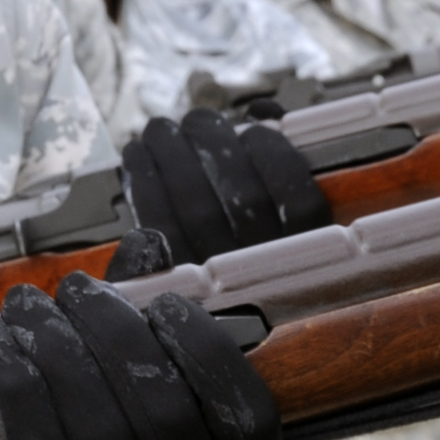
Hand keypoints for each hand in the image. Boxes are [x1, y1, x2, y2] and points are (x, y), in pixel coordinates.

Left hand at [0, 276, 279, 439]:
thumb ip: (150, 355)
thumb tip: (156, 250)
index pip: (248, 417)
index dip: (205, 346)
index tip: (161, 298)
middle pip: (171, 409)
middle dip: (117, 333)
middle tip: (72, 290)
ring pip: (104, 422)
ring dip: (58, 347)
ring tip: (26, 309)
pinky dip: (17, 384)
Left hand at [112, 110, 333, 277]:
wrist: (194, 326)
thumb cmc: (242, 250)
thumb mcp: (273, 214)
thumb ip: (274, 162)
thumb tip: (262, 113)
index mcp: (302, 257)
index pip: (302, 204)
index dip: (276, 155)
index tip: (257, 128)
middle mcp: (263, 276)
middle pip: (244, 200)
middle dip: (215, 144)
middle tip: (196, 120)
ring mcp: (216, 285)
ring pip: (199, 210)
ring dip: (174, 156)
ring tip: (161, 130)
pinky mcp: (169, 285)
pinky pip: (158, 228)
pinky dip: (145, 184)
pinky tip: (137, 157)